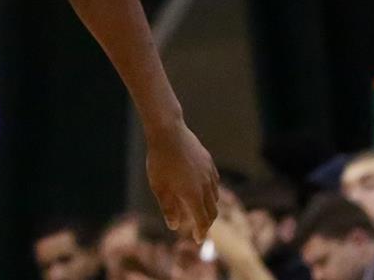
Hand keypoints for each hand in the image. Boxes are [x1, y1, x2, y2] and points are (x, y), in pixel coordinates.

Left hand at [144, 121, 219, 241]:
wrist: (168, 133)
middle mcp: (206, 186)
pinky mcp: (209, 162)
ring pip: (215, 196)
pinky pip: (214, 182)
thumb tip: (174, 225)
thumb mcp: (159, 187)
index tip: (199, 239)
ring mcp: (209, 173)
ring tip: (198, 208)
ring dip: (208, 206)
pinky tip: (201, 188)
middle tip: (199, 226)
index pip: (203, 221)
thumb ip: (168, 208)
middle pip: (212, 211)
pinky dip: (210, 191)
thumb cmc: (159, 161)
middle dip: (207, 221)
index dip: (202, 232)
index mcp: (193, 195)